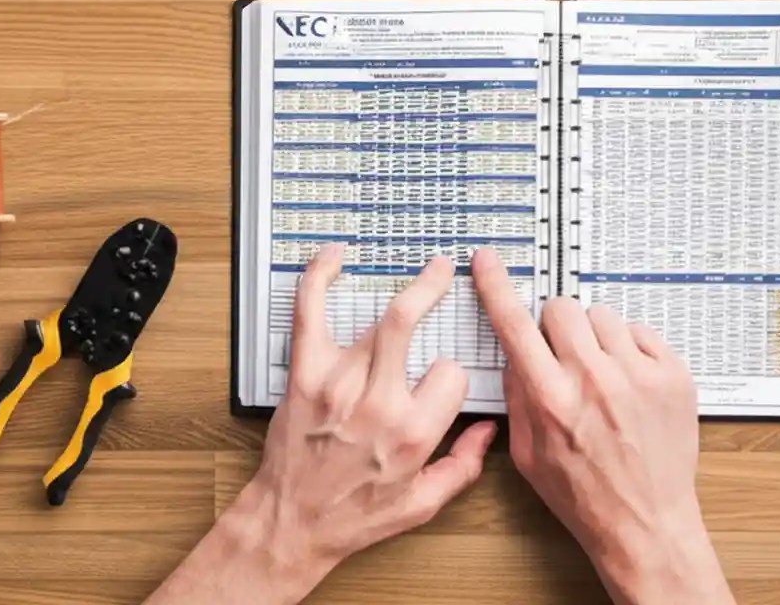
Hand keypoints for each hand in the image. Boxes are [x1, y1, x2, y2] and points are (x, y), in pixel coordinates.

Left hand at [146, 245, 495, 604]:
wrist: (292, 521)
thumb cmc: (351, 517)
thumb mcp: (423, 505)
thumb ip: (463, 465)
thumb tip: (487, 430)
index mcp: (412, 432)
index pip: (451, 373)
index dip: (450, 374)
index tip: (440, 379)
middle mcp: (377, 403)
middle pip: (411, 324)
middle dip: (433, 289)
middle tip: (444, 272)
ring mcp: (337, 384)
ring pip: (374, 319)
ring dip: (399, 289)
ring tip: (416, 275)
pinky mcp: (304, 375)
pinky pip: (310, 312)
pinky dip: (318, 278)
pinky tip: (332, 257)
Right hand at [471, 249, 733, 604]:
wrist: (645, 523)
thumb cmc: (585, 495)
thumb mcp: (527, 453)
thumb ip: (517, 396)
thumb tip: (516, 354)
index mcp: (550, 398)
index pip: (513, 325)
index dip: (495, 287)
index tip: (488, 262)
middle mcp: (593, 380)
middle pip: (561, 309)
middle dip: (554, 327)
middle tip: (561, 356)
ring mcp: (637, 375)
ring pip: (601, 315)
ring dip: (593, 337)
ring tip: (600, 376)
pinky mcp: (672, 375)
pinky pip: (640, 331)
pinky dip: (629, 349)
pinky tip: (627, 383)